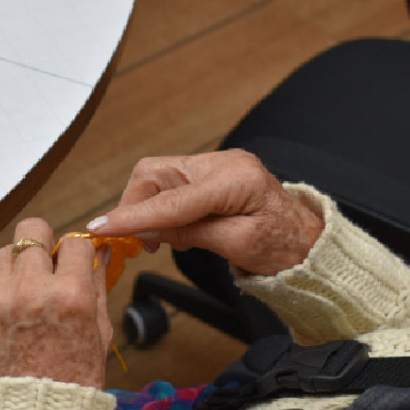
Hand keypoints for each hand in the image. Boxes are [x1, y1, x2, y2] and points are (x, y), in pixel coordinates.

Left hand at [0, 218, 112, 387]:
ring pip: (6, 252)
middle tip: (48, 261)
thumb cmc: (73, 374)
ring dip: (20, 264)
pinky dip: (0, 287)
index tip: (75, 260)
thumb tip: (101, 249)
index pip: (73, 242)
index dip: (77, 250)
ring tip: (29, 290)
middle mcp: (30, 291)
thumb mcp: (98, 326)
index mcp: (70, 295)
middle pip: (32, 230)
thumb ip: (97, 280)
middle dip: (44, 243)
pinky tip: (12, 309)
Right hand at [87, 149, 323, 274]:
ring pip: (157, 178)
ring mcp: (216, 165)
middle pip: (154, 174)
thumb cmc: (284, 246)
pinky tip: (173, 230)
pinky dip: (161, 208)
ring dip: (148, 210)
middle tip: (136, 242)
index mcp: (235, 179)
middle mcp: (223, 163)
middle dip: (136, 207)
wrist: (308, 241)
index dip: (132, 216)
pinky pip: (171, 185)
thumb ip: (189, 234)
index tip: (101, 227)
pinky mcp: (211, 174)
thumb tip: (147, 232)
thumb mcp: (236, 247)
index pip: (170, 199)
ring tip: (160, 241)